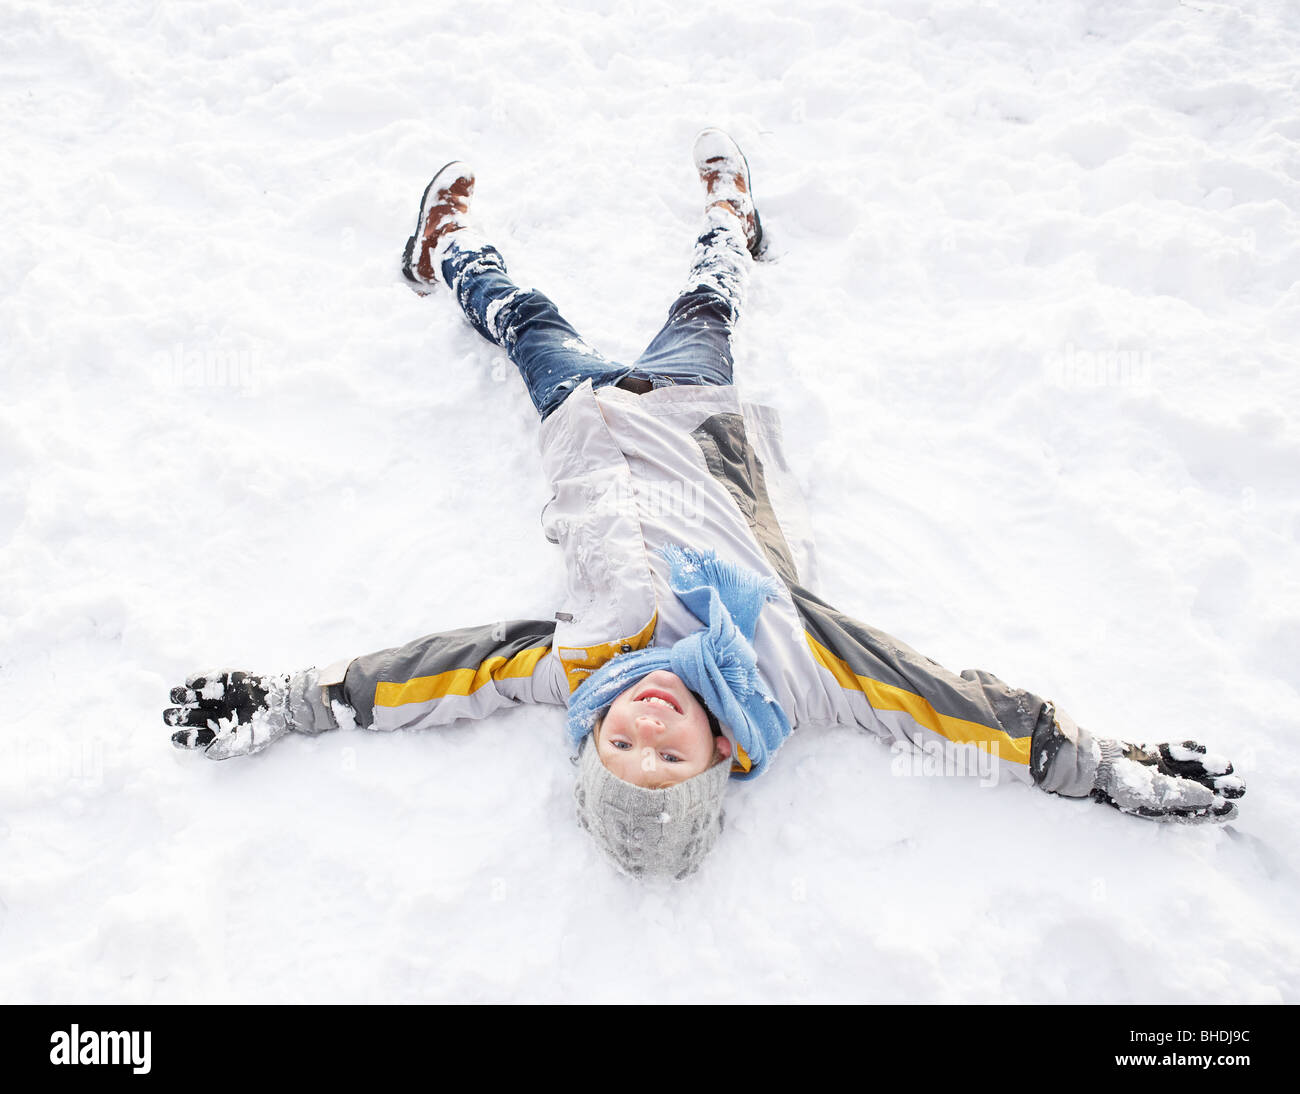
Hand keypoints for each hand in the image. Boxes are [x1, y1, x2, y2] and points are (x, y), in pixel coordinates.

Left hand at [165, 670, 293, 759]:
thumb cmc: (265, 726)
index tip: (176, 737)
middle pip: (188, 716)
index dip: (183, 737)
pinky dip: (196, 681)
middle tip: (170, 716)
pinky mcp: (223, 681)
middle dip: (177, 716)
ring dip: (181, 697)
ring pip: (192, 697)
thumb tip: (206, 752)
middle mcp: (213, 715)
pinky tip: (191, 684)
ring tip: (177, 696)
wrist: (281, 702)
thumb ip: (225, 748)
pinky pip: (204, 680)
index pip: (193, 736)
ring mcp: (217, 697)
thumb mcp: (246, 742)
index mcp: (216, 732)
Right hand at [1092, 739, 1244, 822]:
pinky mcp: (1150, 753)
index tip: (1233, 809)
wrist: (1100, 761)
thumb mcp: (1158, 794)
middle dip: (1218, 788)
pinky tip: (1200, 747)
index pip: (1193, 813)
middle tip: (1238, 786)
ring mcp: (1156, 770)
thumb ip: (1186, 794)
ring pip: (1188, 769)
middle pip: (1196, 789)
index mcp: (1162, 807)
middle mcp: (1161, 790)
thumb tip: (1211, 798)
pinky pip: (1173, 750)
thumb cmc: (1126, 783)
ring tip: (1226, 764)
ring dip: (1207, 767)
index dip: (1214, 813)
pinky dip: (1187, 749)